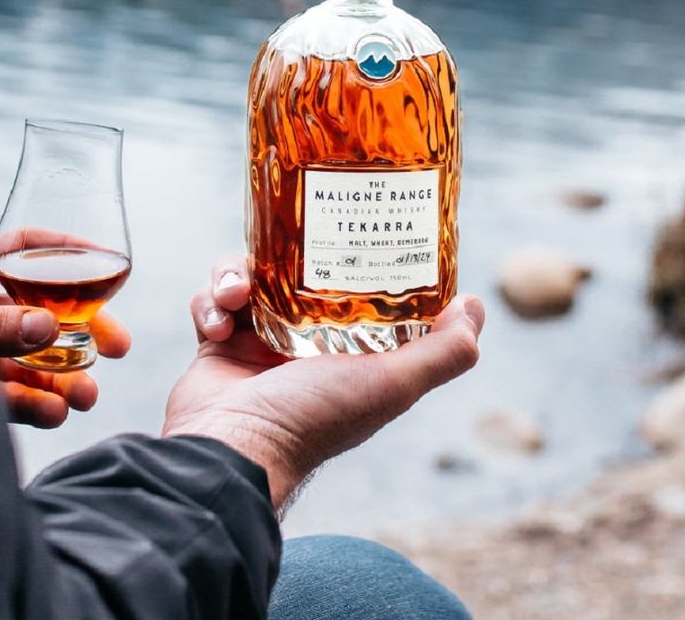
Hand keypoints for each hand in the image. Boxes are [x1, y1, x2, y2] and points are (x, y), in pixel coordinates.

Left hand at [0, 235, 130, 428]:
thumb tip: (48, 328)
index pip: (19, 249)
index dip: (62, 249)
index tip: (103, 261)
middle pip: (37, 308)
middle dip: (81, 329)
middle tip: (118, 348)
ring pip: (25, 358)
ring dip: (60, 377)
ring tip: (87, 396)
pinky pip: (3, 395)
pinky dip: (30, 404)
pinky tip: (55, 412)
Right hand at [164, 257, 483, 511]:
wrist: (230, 453)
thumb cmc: (313, 420)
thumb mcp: (391, 385)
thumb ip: (441, 353)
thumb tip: (475, 306)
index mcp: (347, 349)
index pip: (357, 290)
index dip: (354, 258)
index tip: (350, 230)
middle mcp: (304, 342)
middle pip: (297, 272)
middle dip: (285, 255)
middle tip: (281, 249)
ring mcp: (258, 341)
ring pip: (250, 275)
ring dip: (238, 274)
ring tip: (238, 294)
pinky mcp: (217, 344)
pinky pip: (211, 299)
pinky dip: (209, 303)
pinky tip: (218, 324)